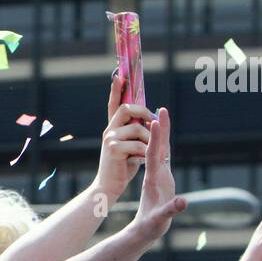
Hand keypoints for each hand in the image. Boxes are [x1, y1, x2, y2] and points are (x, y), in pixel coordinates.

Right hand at [95, 74, 152, 200]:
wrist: (109, 186)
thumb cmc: (122, 167)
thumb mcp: (130, 146)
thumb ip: (135, 132)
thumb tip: (150, 119)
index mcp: (112, 128)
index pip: (113, 104)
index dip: (116, 89)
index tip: (118, 74)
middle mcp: (109, 130)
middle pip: (127, 107)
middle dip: (143, 112)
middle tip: (152, 121)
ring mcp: (109, 138)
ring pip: (138, 129)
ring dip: (149, 141)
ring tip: (148, 154)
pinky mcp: (113, 148)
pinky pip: (138, 144)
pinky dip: (145, 153)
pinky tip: (142, 162)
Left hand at [129, 107, 185, 241]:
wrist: (143, 230)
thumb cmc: (151, 225)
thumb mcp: (161, 218)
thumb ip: (171, 210)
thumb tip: (182, 202)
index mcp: (153, 179)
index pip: (153, 154)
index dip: (156, 138)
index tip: (155, 120)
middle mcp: (155, 174)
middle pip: (158, 147)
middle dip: (160, 129)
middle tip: (162, 109)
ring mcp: (159, 175)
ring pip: (161, 151)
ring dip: (162, 135)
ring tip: (162, 118)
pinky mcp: (162, 179)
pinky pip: (163, 159)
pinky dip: (164, 147)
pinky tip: (165, 139)